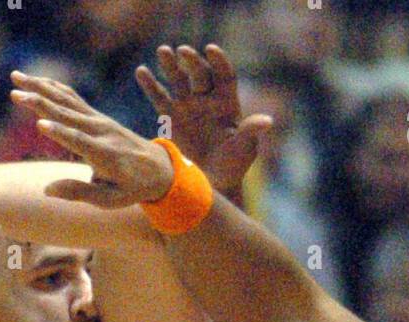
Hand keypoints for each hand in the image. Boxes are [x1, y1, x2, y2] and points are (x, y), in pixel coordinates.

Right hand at [9, 72, 174, 208]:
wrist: (157, 167)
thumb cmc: (131, 189)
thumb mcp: (109, 200)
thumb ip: (79, 192)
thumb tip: (47, 189)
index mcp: (105, 156)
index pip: (79, 142)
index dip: (60, 134)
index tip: (40, 124)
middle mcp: (101, 133)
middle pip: (67, 116)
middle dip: (41, 104)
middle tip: (15, 93)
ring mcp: (98, 121)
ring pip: (66, 101)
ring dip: (40, 88)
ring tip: (16, 77)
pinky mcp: (96, 116)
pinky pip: (72, 98)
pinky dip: (54, 88)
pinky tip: (37, 80)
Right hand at [135, 44, 270, 197]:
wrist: (208, 184)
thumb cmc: (232, 167)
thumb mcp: (244, 150)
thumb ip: (251, 132)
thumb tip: (267, 121)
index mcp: (227, 102)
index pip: (224, 75)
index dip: (218, 62)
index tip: (211, 50)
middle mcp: (206, 99)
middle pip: (199, 73)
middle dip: (192, 61)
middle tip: (182, 52)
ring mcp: (187, 106)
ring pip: (178, 79)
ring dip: (170, 64)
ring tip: (163, 51)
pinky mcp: (170, 117)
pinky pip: (159, 97)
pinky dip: (150, 84)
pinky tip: (141, 71)